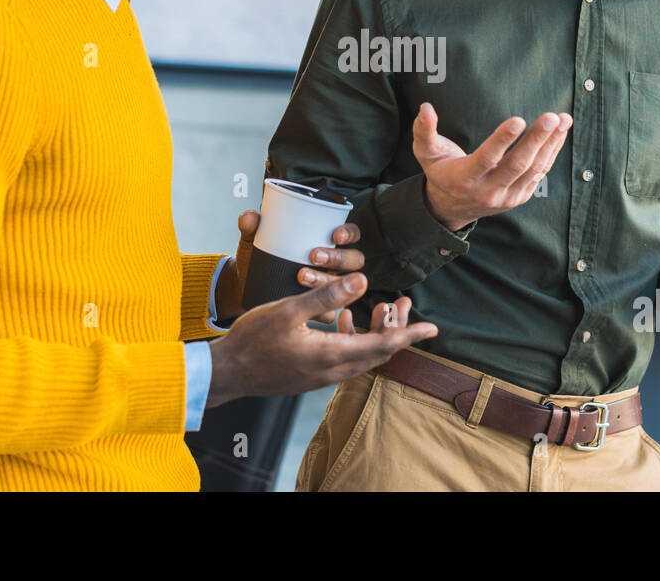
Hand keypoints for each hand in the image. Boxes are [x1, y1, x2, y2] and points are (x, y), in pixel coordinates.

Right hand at [205, 273, 437, 406]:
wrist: (226, 374)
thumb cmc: (252, 340)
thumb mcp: (288, 310)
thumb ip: (326, 297)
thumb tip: (363, 282)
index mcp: (331, 354)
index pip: (383, 345)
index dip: (410, 334)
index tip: (433, 328)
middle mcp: (332, 371)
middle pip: (377, 352)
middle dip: (396, 329)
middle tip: (403, 303)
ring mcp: (321, 377)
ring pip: (362, 357)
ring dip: (375, 334)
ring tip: (379, 308)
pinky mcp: (311, 377)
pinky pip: (345, 360)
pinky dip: (354, 340)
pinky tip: (342, 321)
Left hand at [217, 210, 365, 322]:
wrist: (247, 287)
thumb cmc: (259, 259)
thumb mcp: (255, 242)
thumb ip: (251, 228)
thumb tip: (249, 217)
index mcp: (327, 242)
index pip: (351, 234)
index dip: (350, 233)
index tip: (335, 235)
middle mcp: (334, 264)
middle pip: (354, 260)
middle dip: (338, 258)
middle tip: (313, 255)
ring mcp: (329, 287)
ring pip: (344, 285)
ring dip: (326, 280)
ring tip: (301, 275)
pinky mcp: (321, 309)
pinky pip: (331, 311)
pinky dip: (322, 308)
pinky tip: (307, 305)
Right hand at [413, 102, 572, 230]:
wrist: (453, 208)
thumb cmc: (440, 172)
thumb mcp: (426, 154)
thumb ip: (423, 131)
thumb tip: (426, 108)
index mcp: (465, 179)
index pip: (487, 158)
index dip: (503, 140)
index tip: (518, 119)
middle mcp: (488, 190)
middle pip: (517, 164)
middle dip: (536, 139)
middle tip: (551, 116)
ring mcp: (507, 196)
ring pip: (534, 169)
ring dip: (551, 143)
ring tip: (563, 119)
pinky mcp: (520, 196)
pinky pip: (540, 173)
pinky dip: (552, 152)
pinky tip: (560, 132)